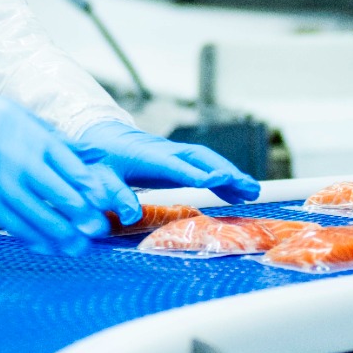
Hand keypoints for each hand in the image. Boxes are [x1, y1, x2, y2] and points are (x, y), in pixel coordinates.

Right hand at [0, 94, 140, 253]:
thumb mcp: (28, 119)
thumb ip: (62, 141)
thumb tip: (96, 152)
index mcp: (36, 140)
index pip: (72, 168)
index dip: (92, 189)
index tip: (106, 203)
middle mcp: (22, 163)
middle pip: (59, 196)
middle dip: (82, 217)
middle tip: (98, 230)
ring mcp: (3, 184)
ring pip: (38, 216)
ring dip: (61, 235)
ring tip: (78, 247)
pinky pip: (13, 225)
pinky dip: (32, 239)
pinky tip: (48, 247)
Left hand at [78, 121, 260, 203]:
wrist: (101, 137)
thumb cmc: (100, 158)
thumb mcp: (100, 178)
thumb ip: (114, 195)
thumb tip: (129, 216)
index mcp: (147, 156)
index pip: (174, 165)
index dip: (195, 172)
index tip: (216, 180)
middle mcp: (166, 151)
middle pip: (200, 158)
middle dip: (225, 172)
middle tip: (248, 188)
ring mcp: (174, 154)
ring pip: (206, 160)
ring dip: (230, 174)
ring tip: (253, 192)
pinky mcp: (177, 160)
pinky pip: (204, 166)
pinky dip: (222, 178)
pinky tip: (236, 194)